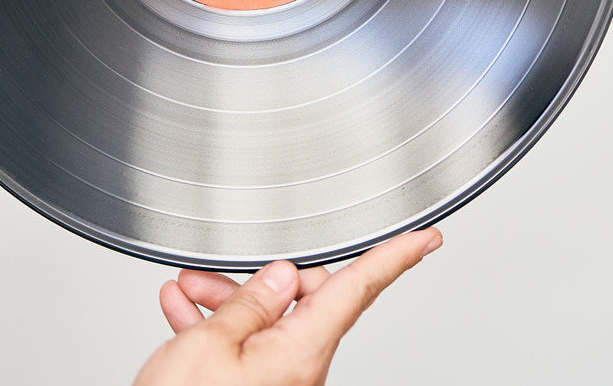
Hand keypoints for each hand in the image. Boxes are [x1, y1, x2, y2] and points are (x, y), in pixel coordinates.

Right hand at [134, 228, 442, 385]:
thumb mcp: (210, 345)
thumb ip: (251, 303)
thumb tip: (281, 276)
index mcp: (301, 351)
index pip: (360, 290)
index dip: (395, 259)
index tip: (425, 241)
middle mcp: (300, 369)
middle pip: (306, 300)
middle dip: (264, 277)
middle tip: (218, 272)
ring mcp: (281, 383)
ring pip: (271, 324)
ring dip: (231, 303)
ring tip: (189, 293)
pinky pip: (250, 349)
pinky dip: (221, 328)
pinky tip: (187, 316)